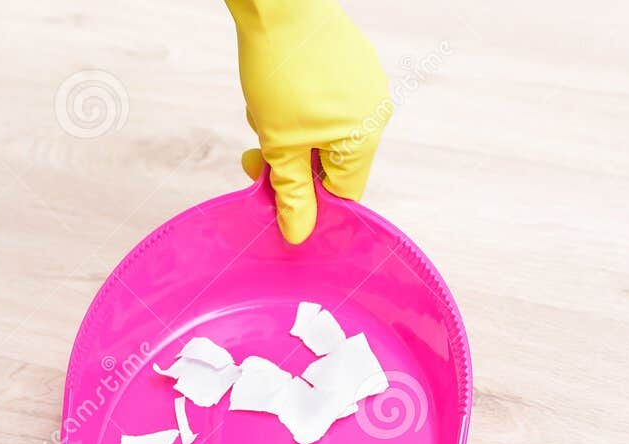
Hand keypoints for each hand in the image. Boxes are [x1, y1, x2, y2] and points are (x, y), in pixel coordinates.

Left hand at [227, 0, 389, 242]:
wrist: (277, 2)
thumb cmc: (280, 71)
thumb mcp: (279, 144)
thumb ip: (291, 193)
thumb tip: (299, 235)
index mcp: (364, 139)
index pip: (343, 193)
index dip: (308, 203)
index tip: (276, 199)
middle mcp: (374, 112)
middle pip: (330, 162)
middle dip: (288, 162)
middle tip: (254, 156)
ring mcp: (365, 82)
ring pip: (322, 131)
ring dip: (287, 133)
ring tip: (262, 112)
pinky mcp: (350, 59)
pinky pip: (324, 101)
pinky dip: (297, 106)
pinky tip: (274, 89)